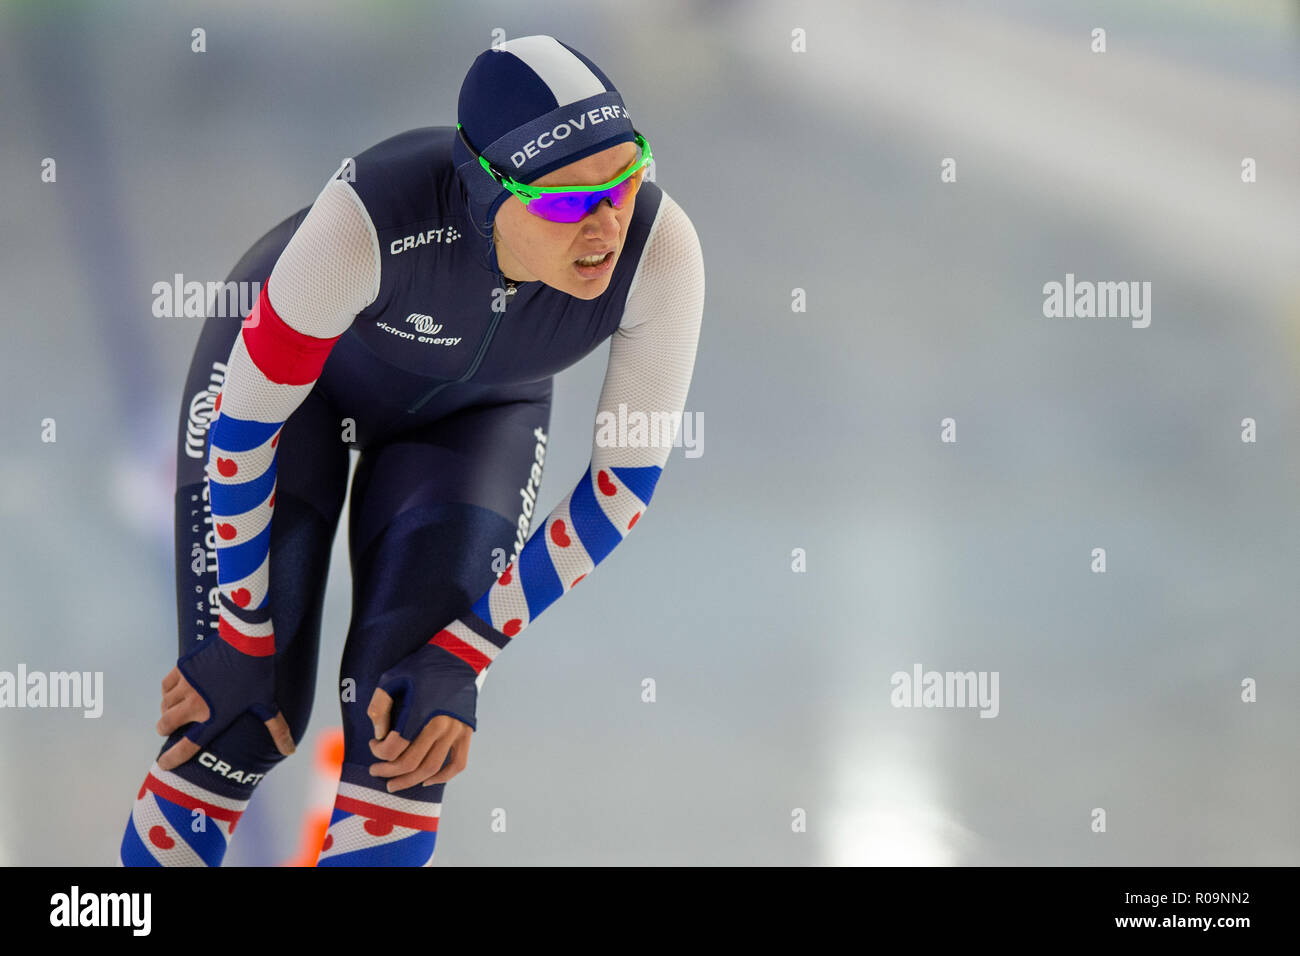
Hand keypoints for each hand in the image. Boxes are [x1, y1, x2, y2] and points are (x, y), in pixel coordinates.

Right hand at [156, 639, 293, 770]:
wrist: (246, 641)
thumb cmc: (258, 675)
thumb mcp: (267, 704)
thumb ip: (277, 730)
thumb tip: (290, 751)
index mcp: (214, 717)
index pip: (187, 746)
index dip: (173, 758)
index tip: (163, 764)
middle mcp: (195, 704)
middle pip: (167, 724)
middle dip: (165, 730)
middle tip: (168, 730)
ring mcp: (187, 685)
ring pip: (165, 705)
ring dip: (167, 710)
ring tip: (174, 712)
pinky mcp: (183, 668)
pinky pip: (166, 686)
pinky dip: (167, 692)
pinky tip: (173, 693)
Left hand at [366, 643, 479, 791]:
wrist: (458, 656)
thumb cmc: (421, 666)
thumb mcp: (392, 677)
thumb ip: (379, 706)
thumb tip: (379, 735)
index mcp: (419, 710)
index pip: (394, 746)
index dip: (378, 752)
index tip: (373, 745)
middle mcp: (438, 724)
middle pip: (411, 762)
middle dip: (389, 771)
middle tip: (376, 772)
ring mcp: (455, 729)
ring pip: (431, 768)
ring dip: (410, 781)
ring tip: (394, 785)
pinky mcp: (466, 731)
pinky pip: (458, 764)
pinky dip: (443, 777)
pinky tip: (427, 781)